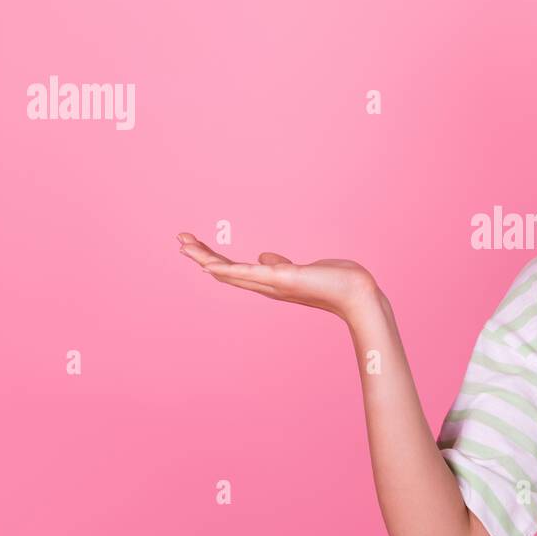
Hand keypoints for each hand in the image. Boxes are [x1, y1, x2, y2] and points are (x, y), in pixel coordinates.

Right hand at [176, 232, 379, 321]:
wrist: (356, 295)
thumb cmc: (336, 283)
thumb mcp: (302, 270)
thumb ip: (280, 265)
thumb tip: (265, 256)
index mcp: (270, 282)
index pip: (236, 270)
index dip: (214, 258)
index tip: (196, 245)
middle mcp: (266, 286)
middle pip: (226, 272)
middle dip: (202, 256)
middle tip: (180, 240)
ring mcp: (272, 284)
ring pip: (230, 272)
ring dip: (205, 258)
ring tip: (184, 244)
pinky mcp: (281, 279)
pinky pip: (247, 273)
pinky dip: (227, 269)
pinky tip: (209, 264)